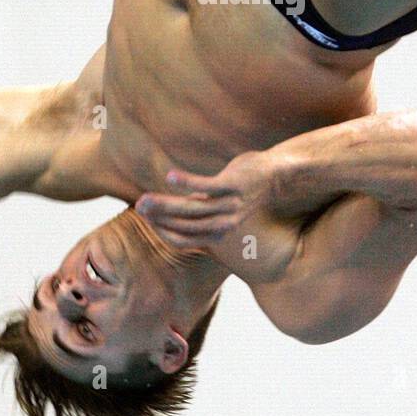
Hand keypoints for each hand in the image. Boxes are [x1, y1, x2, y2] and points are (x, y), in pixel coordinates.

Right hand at [136, 150, 276, 250]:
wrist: (278, 176)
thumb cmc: (244, 190)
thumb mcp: (222, 206)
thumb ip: (200, 212)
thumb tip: (172, 214)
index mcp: (219, 231)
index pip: (184, 240)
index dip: (162, 230)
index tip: (144, 218)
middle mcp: (224, 222)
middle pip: (185, 225)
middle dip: (158, 217)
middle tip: (138, 206)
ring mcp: (230, 204)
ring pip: (192, 208)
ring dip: (166, 203)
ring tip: (145, 197)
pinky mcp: (234, 185)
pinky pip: (207, 186)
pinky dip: (187, 182)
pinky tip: (170, 176)